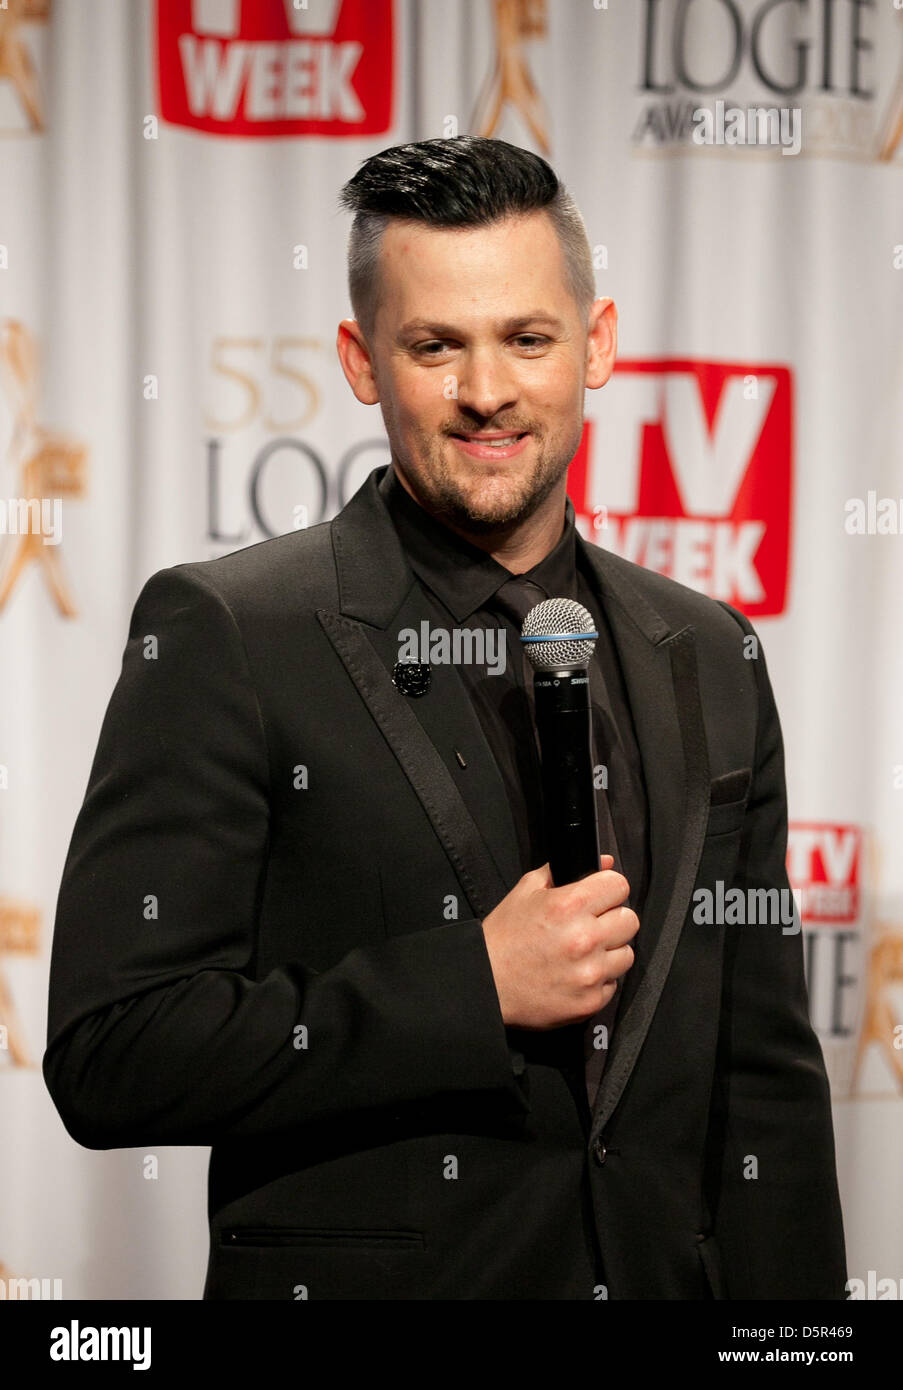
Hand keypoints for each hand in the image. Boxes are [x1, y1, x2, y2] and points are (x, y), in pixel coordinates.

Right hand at [481, 854, 638, 1029]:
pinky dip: (598, 980)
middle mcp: (584, 938)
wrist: (485, 984)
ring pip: (626, 953)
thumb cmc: (502, 940)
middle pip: (630, 919)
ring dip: (609, 952)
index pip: (619, 886)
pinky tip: (575, 974)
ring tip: (582, 954)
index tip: (600, 898)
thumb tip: (603, 863)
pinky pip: (612, 984)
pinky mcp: (591, 1001)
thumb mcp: (526, 891)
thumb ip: (564, 872)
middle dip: (612, 920)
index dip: (608, 889)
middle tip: (590, 926)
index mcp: (569, 905)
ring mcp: (590, 972)